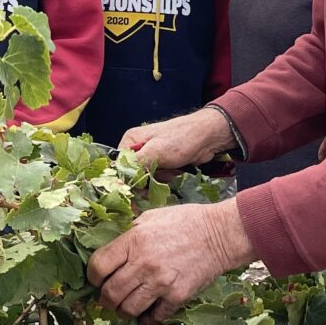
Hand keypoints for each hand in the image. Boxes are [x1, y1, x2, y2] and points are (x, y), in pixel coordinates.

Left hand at [86, 200, 255, 324]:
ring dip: (123, 311)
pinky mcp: (177, 296)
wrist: (220, 234)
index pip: (98, 267)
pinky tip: (148, 314)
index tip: (97, 279)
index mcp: (133, 240)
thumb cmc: (184, 221)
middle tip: (108, 298)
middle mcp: (144, 263)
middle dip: (105, 300)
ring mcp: (161, 282)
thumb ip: (127, 235)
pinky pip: (154, 317)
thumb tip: (108, 251)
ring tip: (126, 306)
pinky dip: (147, 319)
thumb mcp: (149, 218)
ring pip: (128, 309)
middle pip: (110, 294)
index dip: (93, 277)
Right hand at [117, 107, 234, 174]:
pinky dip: (166, 179)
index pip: (119, 165)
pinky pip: (158, 179)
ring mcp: (151, 157)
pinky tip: (175, 171)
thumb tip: (117, 180)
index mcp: (131, 140)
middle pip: (132, 175)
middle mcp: (138, 148)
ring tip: (171, 169)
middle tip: (160, 175)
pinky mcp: (163, 165)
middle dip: (147, 179)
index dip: (127, 178)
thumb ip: (135, 165)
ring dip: (159, 180)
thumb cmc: (182, 139)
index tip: (137, 187)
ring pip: (146, 179)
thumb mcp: (155, 151)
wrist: (208, 137)